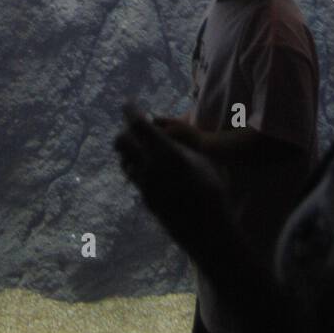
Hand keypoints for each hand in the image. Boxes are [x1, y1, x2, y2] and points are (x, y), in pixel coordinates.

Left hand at [116, 105, 231, 263]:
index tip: (127, 103)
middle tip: (135, 128)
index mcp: (165, 152)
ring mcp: (144, 185)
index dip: (130, 111)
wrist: (207, 229)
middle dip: (125, 132)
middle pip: (121, 142)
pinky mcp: (144, 200)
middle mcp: (149, 167)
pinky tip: (149, 168)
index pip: (138, 125)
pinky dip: (136, 168)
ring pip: (124, 161)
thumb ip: (181, 143)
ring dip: (129, 152)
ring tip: (143, 148)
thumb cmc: (212, 188)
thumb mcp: (202, 159)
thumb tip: (166, 131)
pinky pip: (133, 177)